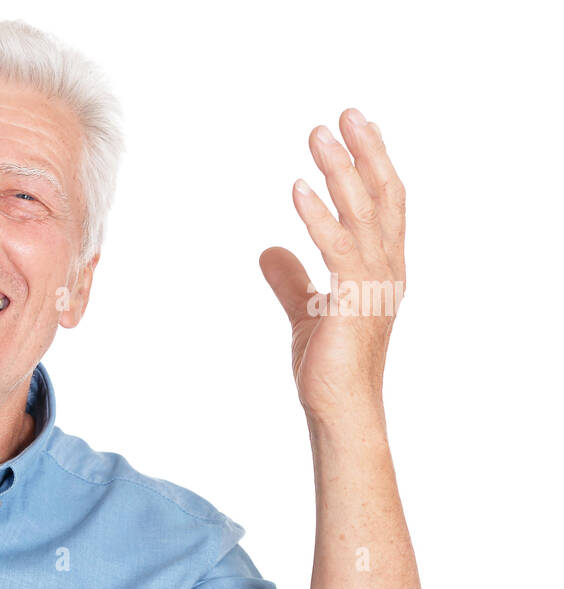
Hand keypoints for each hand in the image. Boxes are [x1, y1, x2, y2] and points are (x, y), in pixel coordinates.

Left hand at [258, 109, 405, 423]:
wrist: (338, 409)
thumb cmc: (328, 367)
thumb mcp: (305, 312)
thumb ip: (291, 279)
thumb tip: (268, 250)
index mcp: (381, 268)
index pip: (385, 204)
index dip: (374, 163)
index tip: (358, 127)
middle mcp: (386, 269)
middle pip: (381, 197)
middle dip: (363, 152)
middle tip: (343, 113)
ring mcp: (374, 283)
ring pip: (363, 213)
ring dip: (340, 171)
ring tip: (319, 135)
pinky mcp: (352, 301)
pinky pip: (337, 248)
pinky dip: (318, 215)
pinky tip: (297, 187)